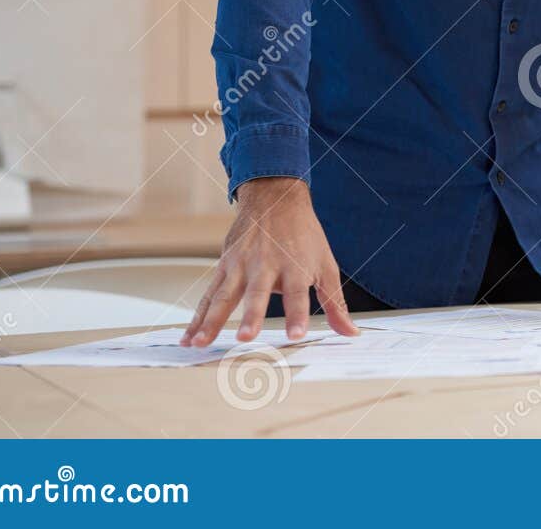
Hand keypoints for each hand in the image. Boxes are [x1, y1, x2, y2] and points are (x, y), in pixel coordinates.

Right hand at [180, 177, 358, 345]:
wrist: (275, 197)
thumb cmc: (304, 236)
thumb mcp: (326, 264)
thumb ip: (335, 302)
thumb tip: (352, 334)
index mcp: (295, 266)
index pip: (298, 294)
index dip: (298, 314)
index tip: (297, 335)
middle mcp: (266, 266)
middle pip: (257, 294)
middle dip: (251, 315)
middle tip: (246, 337)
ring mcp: (241, 265)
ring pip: (223, 296)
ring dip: (211, 320)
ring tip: (201, 343)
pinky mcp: (224, 266)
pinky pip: (208, 296)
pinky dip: (196, 317)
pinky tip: (188, 338)